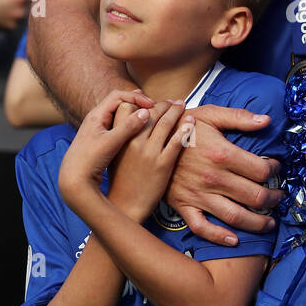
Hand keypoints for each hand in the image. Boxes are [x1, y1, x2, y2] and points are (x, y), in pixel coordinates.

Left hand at [58, 89, 154, 211]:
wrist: (73, 180)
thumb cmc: (89, 160)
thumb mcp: (110, 142)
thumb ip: (128, 127)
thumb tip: (146, 112)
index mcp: (96, 115)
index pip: (118, 96)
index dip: (136, 97)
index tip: (152, 105)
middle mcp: (96, 120)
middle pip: (118, 102)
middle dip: (136, 102)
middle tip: (153, 107)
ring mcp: (98, 130)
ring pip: (118, 115)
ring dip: (133, 114)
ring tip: (149, 117)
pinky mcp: (100, 141)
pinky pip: (117, 126)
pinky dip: (129, 125)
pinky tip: (139, 132)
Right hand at [106, 99, 195, 221]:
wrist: (125, 205)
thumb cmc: (120, 179)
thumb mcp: (114, 153)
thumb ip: (123, 134)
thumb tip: (134, 117)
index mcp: (119, 137)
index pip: (127, 107)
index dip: (139, 101)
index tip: (149, 101)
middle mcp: (133, 141)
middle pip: (150, 112)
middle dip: (162, 104)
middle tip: (172, 102)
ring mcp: (148, 152)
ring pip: (165, 122)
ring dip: (175, 110)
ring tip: (182, 105)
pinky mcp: (163, 164)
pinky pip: (176, 141)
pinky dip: (185, 128)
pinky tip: (191, 121)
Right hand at [164, 104, 283, 246]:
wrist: (148, 139)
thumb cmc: (182, 125)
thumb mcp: (210, 114)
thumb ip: (239, 118)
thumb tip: (267, 121)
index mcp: (222, 154)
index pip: (261, 170)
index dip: (274, 171)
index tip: (276, 169)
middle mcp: (213, 178)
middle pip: (254, 196)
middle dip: (272, 199)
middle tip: (278, 197)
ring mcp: (198, 195)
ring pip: (235, 216)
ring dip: (257, 223)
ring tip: (269, 222)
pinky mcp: (184, 206)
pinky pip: (202, 228)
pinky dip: (219, 237)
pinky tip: (234, 240)